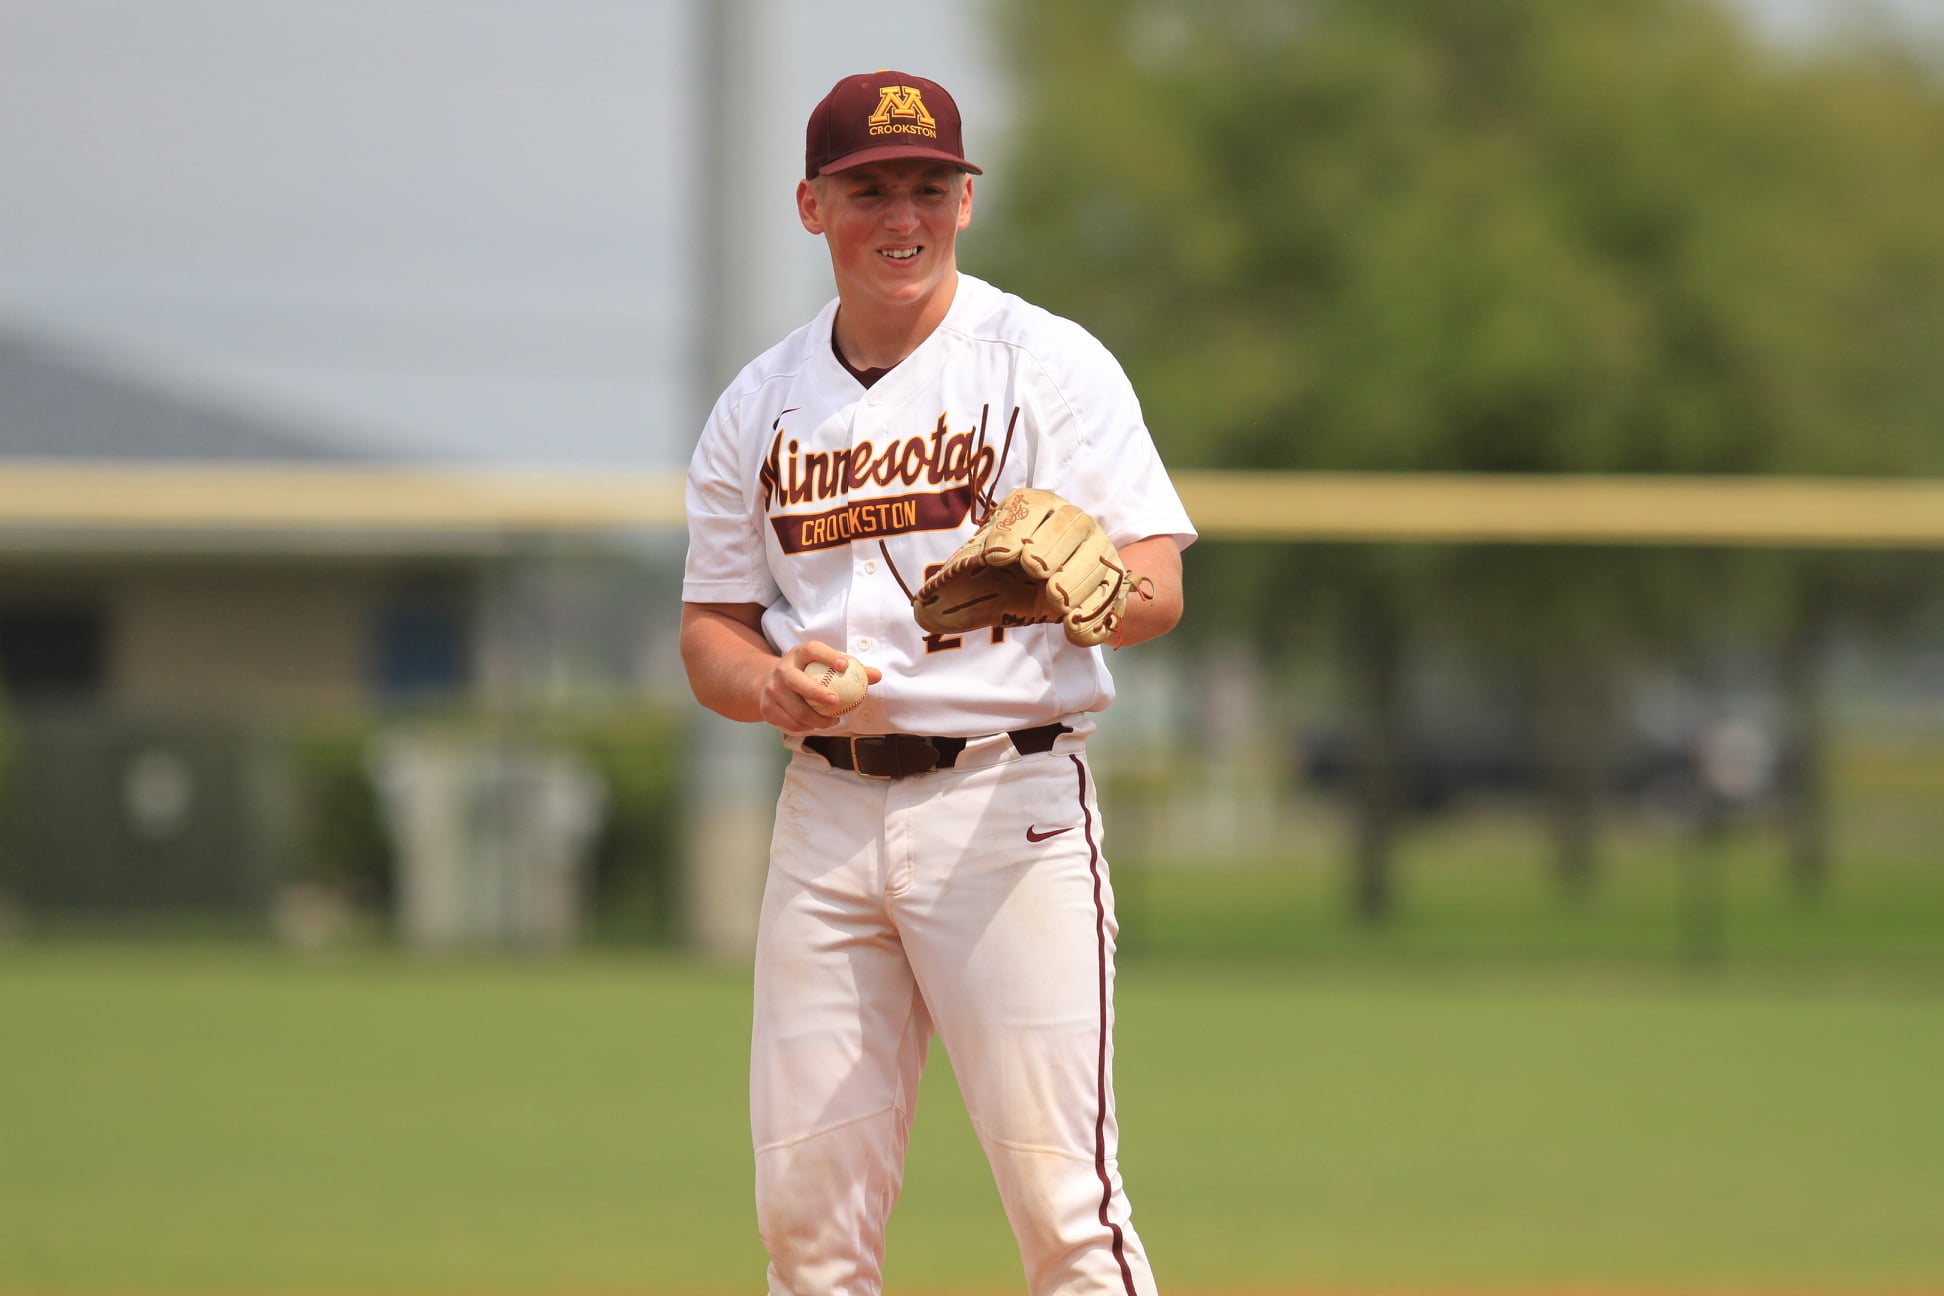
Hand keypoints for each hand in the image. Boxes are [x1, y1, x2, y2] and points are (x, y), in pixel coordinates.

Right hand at [760, 642, 882, 731]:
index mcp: (798, 654)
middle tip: (836, 701)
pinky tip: (818, 726)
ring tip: (833, 722)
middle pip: (797, 682)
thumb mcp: (823, 666)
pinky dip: (806, 727)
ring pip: (796, 709)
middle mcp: (782, 670)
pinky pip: (791, 723)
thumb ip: (852, 670)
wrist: (767, 684)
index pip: (812, 650)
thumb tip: (877, 675)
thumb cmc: (806, 674)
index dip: (828, 656)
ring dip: (817, 720)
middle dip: (817, 692)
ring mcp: (771, 690)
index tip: (845, 665)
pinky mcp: (767, 709)